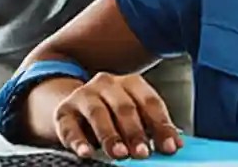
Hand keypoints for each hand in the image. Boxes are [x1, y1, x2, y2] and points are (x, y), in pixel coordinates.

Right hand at [52, 72, 182, 159]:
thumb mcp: (133, 116)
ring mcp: (83, 95)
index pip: (150, 102)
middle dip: (135, 131)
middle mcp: (107, 84)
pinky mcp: (63, 112)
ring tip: (119, 153)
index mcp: (130, 83)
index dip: (161, 125)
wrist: (75, 108)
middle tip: (143, 153)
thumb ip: (152, 127)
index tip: (170, 147)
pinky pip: (70, 127)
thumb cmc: (112, 115)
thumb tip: (174, 144)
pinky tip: (86, 153)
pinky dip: (78, 141)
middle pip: (124, 107)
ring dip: (110, 135)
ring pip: (98, 113)